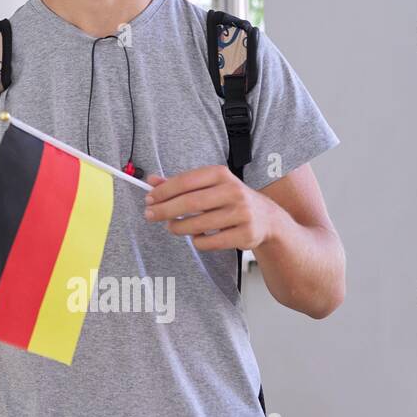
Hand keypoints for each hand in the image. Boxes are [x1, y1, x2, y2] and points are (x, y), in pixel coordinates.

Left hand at [142, 165, 278, 252]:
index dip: (164, 191)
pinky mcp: (245, 234)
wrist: (267, 218)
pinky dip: (197, 241)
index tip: (149, 199)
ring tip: (172, 227)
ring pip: (198, 225)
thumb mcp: (209, 185)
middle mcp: (233, 191)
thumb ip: (180, 184)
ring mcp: (242, 213)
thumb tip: (151, 180)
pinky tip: (197, 236)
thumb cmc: (230, 199)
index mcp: (221, 174)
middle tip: (149, 215)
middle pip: (190, 203)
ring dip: (178, 228)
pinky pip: (209, 242)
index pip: (186, 181)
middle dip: (164, 210)